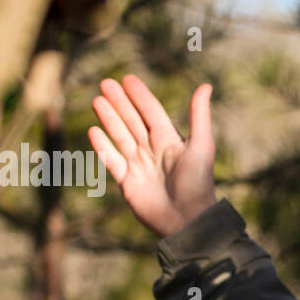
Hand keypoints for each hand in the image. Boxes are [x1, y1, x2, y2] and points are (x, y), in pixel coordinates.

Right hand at [88, 75, 216, 237]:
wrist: (187, 220)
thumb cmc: (198, 183)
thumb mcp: (202, 146)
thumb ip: (200, 116)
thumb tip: (206, 85)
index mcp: (171, 141)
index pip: (152, 113)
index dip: (140, 96)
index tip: (128, 79)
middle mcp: (154, 151)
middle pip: (133, 121)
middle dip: (120, 102)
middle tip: (106, 83)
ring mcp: (140, 166)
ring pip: (120, 136)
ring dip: (109, 118)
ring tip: (97, 100)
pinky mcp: (128, 183)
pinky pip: (112, 160)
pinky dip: (102, 146)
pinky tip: (93, 130)